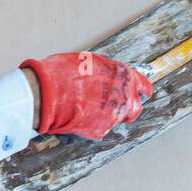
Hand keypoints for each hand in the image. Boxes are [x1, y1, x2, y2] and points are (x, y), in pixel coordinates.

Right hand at [18, 52, 151, 138]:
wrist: (48, 94)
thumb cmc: (63, 73)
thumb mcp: (86, 60)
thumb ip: (102, 67)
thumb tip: (103, 68)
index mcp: (123, 75)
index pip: (143, 85)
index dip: (141, 89)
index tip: (141, 93)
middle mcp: (124, 96)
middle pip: (135, 107)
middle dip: (127, 107)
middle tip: (113, 105)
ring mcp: (114, 115)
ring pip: (116, 119)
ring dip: (106, 115)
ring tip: (88, 110)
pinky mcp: (101, 129)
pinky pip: (100, 127)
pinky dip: (92, 124)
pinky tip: (79, 117)